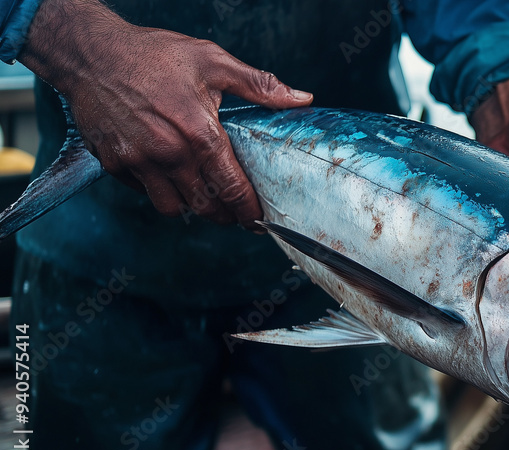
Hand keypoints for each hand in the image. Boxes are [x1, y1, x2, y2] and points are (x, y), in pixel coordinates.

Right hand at [19, 0, 312, 228]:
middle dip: (225, 216)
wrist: (91, 53)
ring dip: (192, 207)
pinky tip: (170, 177)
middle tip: (236, 215)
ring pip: (173, 208)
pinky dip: (160, 191)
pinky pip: (144, 193)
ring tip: (204, 197)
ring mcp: (139, 162)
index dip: (249, 211)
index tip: (258, 221)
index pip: (233, 188)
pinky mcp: (115, 164)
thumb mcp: (213, 61)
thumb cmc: (153, 54)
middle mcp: (170, 154)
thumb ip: (259, 85)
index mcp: (200, 133)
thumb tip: (301, 99)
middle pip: (205, 207)